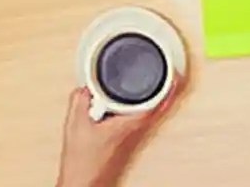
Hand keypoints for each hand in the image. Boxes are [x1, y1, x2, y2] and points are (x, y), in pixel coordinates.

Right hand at [55, 76, 183, 186]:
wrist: (83, 183)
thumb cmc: (83, 162)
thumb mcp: (76, 124)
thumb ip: (79, 101)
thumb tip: (84, 88)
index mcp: (130, 124)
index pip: (158, 103)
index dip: (168, 88)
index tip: (174, 75)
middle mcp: (136, 131)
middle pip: (158, 107)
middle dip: (164, 90)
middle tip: (169, 75)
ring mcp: (134, 137)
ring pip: (150, 113)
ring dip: (153, 99)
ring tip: (156, 83)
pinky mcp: (128, 141)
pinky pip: (140, 120)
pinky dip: (140, 109)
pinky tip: (133, 104)